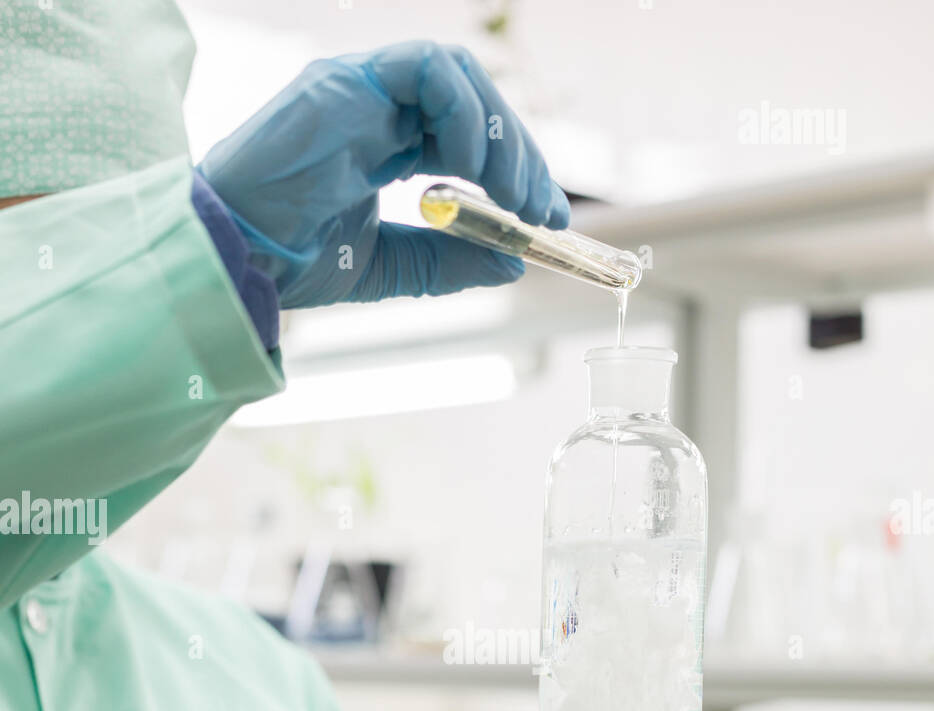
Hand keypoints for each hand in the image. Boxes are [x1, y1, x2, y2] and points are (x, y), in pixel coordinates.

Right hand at [198, 40, 569, 308]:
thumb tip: (513, 262)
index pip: (467, 139)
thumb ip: (449, 260)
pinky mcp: (345, 81)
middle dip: (519, 154)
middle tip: (540, 210)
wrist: (236, 259)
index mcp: (383, 144)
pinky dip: (462, 113)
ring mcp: (360, 88)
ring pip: (458, 76)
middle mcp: (375, 107)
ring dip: (498, 134)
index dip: (514, 171)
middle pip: (472, 103)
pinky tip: (465, 170)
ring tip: (507, 194)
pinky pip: (427, 68)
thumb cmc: (291, 260)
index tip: (545, 219)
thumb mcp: (389, 266)